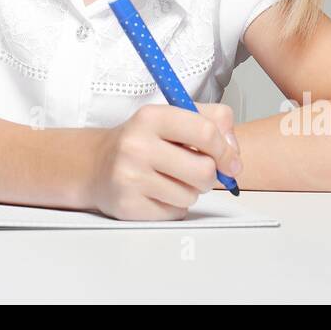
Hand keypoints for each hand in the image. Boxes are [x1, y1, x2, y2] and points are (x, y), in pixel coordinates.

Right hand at [85, 103, 243, 219]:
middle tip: (197, 171)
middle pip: (204, 170)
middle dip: (209, 176)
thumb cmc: (142, 141)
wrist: (96, 164)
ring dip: (189, 191)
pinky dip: (173, 206)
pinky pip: (175, 212)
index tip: (231, 161)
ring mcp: (130, 177)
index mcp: (152, 117)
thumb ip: (211, 121)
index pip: (206, 132)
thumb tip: (234, 153)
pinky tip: (157, 193)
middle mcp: (137, 145)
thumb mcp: (172, 117)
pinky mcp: (128, 205)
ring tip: (170, 179)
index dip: (227, 150)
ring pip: (191, 195)